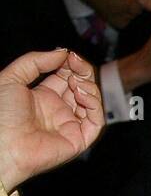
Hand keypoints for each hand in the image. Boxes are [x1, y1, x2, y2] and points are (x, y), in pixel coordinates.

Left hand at [0, 49, 103, 192]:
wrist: (2, 142)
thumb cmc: (2, 115)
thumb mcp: (13, 77)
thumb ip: (35, 61)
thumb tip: (61, 53)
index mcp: (43, 97)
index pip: (66, 76)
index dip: (70, 64)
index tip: (68, 55)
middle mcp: (58, 111)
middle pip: (81, 87)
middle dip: (82, 72)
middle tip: (75, 62)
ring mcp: (69, 125)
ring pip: (92, 103)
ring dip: (89, 87)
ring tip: (75, 82)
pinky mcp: (78, 140)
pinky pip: (96, 123)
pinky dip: (95, 105)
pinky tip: (81, 93)